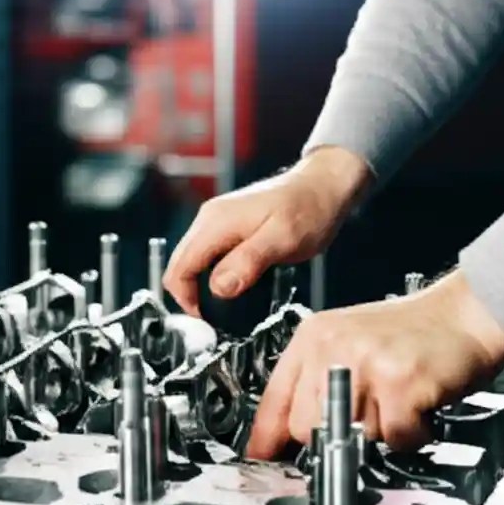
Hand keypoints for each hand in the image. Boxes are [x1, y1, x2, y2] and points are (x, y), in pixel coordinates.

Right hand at [162, 146, 372, 315]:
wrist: (323, 186)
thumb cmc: (309, 209)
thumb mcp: (283, 240)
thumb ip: (248, 262)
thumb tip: (219, 287)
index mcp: (216, 222)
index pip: (180, 267)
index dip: (187, 299)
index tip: (208, 318)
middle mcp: (210, 219)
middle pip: (181, 265)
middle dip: (193, 294)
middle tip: (219, 317)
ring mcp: (217, 220)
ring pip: (194, 262)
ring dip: (205, 285)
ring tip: (231, 303)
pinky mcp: (228, 225)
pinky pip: (210, 255)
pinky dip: (216, 274)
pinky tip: (238, 283)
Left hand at [245, 270, 503, 458]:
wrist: (466, 313)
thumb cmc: (414, 333)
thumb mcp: (349, 344)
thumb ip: (316, 383)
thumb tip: (288, 437)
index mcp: (315, 337)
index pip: (274, 399)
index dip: (267, 438)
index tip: (262, 460)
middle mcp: (334, 348)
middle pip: (306, 428)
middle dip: (335, 437)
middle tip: (366, 419)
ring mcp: (367, 365)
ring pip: (354, 437)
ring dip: (380, 433)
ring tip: (398, 402)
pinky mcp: (401, 384)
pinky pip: (395, 439)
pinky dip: (412, 434)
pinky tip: (419, 406)